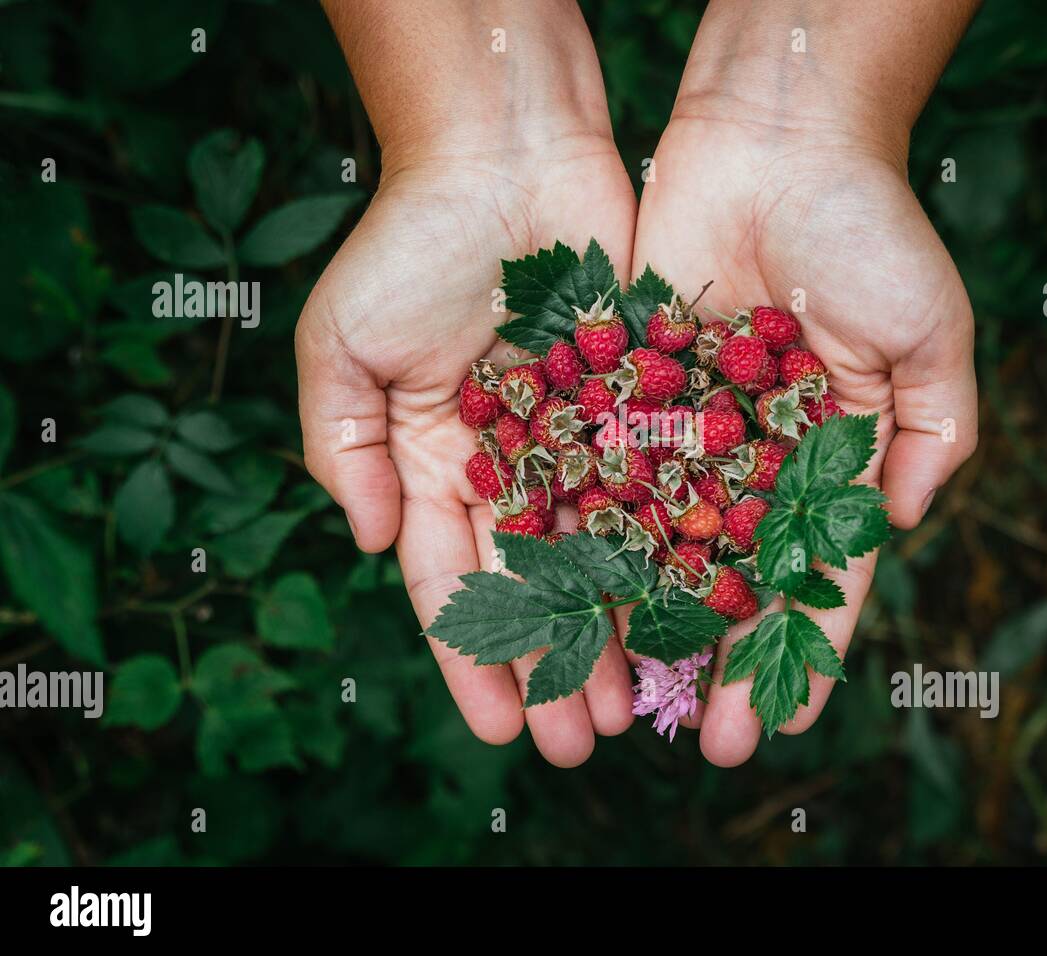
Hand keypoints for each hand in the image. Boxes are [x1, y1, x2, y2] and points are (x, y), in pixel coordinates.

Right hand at [296, 115, 637, 766]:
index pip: (455, 586)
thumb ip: (348, 448)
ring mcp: (582, 437)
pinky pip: (665, 487)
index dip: (474, 662)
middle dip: (558, 665)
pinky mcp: (645, 402)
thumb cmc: (412, 242)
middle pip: (540, 587)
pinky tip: (696, 609)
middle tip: (585, 741)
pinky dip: (677, 550)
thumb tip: (379, 547)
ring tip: (644, 702)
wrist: (508, 152)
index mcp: (438, 464)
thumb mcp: (343, 345)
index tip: (500, 730)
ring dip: (623, 630)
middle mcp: (514, 465)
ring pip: (609, 556)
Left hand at [630, 91, 977, 764]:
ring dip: (641, 623)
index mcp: (828, 458)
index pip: (816, 576)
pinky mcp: (622, 389)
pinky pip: (599, 474)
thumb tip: (905, 524)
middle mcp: (753, 456)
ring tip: (621, 699)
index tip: (783, 723)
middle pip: (730, 578)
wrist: (775, 136)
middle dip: (716, 658)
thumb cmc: (868, 228)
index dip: (802, 651)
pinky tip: (567, 602)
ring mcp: (685, 427)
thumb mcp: (932, 335)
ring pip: (657, 544)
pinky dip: (583, 538)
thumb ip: (932, 434)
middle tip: (698, 742)